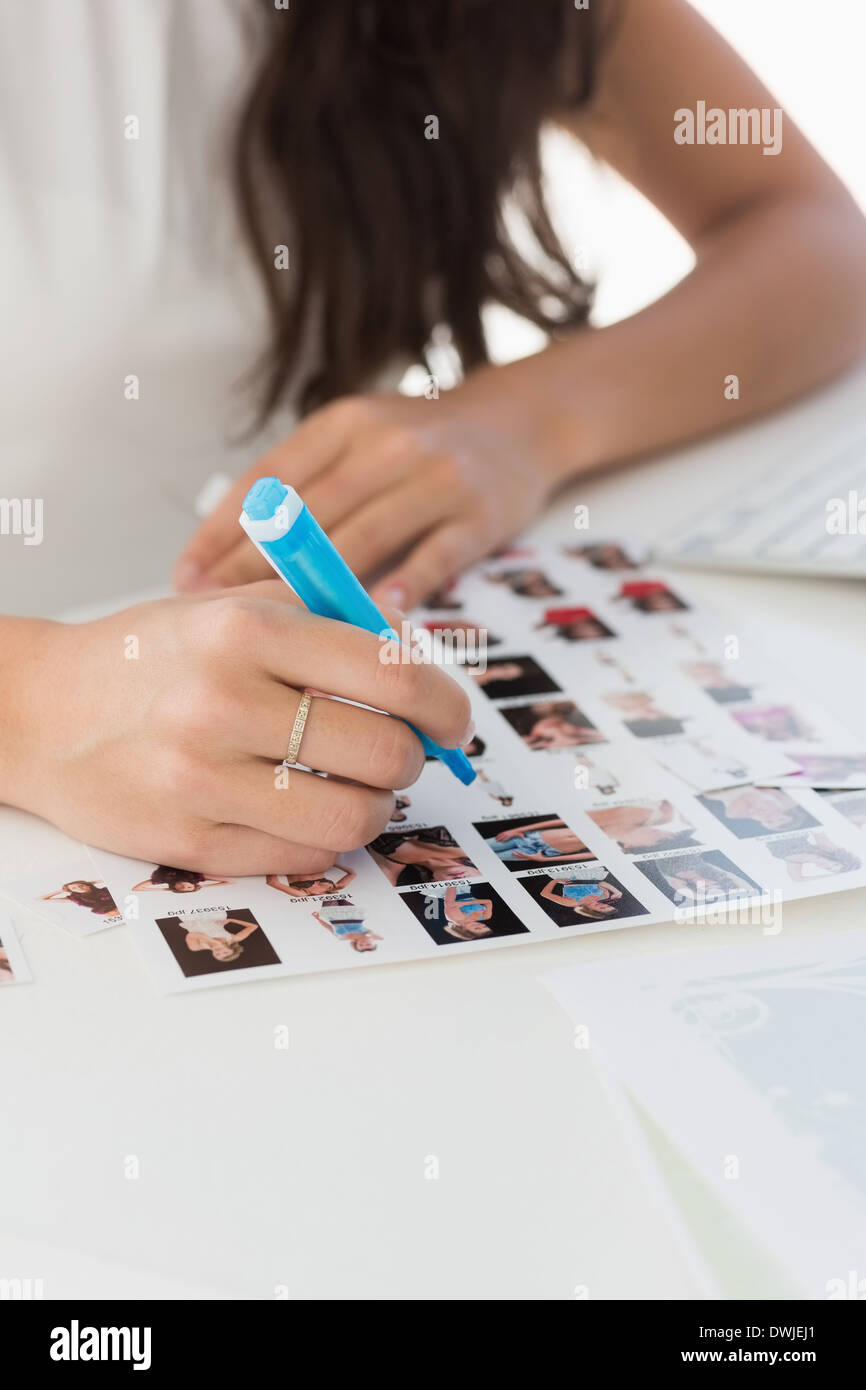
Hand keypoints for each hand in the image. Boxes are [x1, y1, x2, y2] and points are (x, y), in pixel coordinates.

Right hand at [4, 583, 471, 874]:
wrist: (43, 711)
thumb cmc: (155, 656)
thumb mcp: (232, 606)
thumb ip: (330, 620)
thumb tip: (424, 666)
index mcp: (246, 629)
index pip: (394, 675)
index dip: (445, 705)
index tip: (451, 719)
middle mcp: (223, 701)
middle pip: (385, 753)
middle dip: (414, 759)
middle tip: (403, 753)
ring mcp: (202, 778)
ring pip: (353, 817)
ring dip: (378, 807)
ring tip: (360, 787)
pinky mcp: (188, 839)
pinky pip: (305, 854)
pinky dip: (328, 838)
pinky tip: (308, 810)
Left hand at [173, 370, 564, 607]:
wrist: (523, 420)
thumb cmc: (422, 446)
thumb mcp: (359, 439)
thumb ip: (307, 485)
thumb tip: (230, 557)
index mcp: (343, 425)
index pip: (269, 480)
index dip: (223, 531)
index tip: (185, 577)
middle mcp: (385, 444)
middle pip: (309, 512)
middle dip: (254, 568)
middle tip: (214, 615)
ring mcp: (436, 477)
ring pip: (368, 534)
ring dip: (320, 586)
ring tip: (278, 632)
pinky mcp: (480, 512)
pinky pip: (436, 554)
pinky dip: (406, 586)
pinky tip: (377, 622)